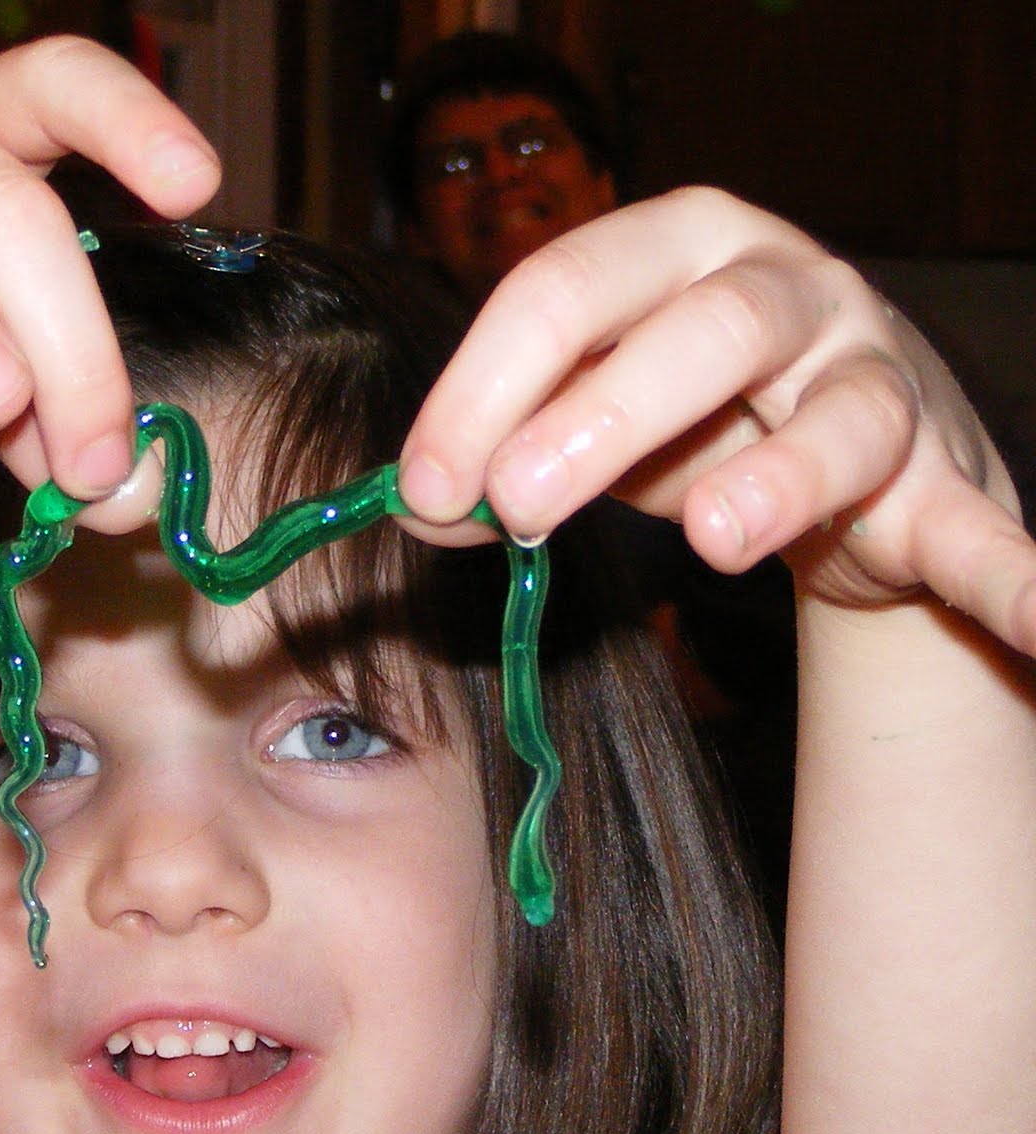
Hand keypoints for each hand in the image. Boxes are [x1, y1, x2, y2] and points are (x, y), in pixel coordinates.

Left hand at [398, 187, 1035, 654]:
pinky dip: (1010, 575)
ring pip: (843, 413)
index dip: (484, 387)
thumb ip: (503, 454)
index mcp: (678, 253)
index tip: (424, 486)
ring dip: (779, 475)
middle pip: (709, 329)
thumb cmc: (693, 422)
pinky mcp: (939, 480)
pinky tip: (1035, 619)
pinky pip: (978, 527)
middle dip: (604, 413)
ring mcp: (875, 379)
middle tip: (515, 501)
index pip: (569, 290)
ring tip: (714, 537)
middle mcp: (788, 293)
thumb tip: (420, 504)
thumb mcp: (588, 423)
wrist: (841, 462)